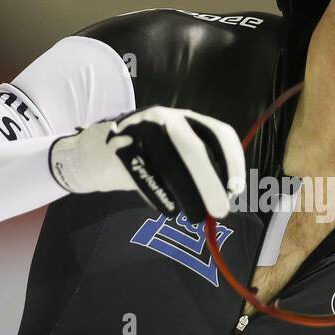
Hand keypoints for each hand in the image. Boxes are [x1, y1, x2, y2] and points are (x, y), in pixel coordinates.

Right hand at [49, 105, 244, 220]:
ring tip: (195, 216)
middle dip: (211, 183)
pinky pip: (148, 178)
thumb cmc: (147, 157)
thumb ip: (200, 167)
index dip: (233, 161)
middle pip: (195, 150)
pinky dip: (163, 198)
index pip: (219, 133)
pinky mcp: (121, 150)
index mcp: (185, 118)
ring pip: (172, 166)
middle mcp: (165, 118)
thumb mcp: (176, 151)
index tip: (237, 189)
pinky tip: (169, 209)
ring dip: (188, 196)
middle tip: (221, 211)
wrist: (97, 152)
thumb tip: (226, 196)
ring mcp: (141, 132)